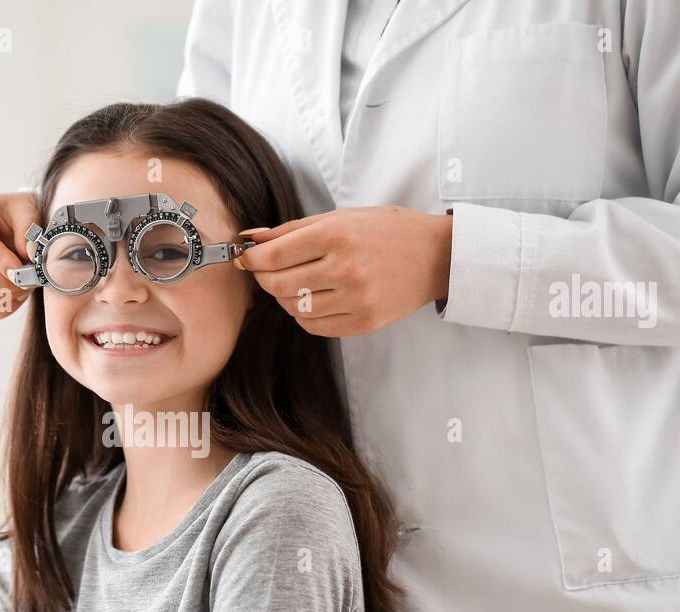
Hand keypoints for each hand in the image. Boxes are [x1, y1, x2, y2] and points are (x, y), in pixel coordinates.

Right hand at [0, 191, 39, 320]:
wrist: (15, 228)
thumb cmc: (18, 215)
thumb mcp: (28, 209)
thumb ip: (29, 230)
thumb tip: (30, 255)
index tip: (20, 268)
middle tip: (26, 281)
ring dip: (5, 296)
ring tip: (26, 283)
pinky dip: (2, 308)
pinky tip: (16, 292)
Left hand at [235, 206, 452, 335]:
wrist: (435, 256)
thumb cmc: (386, 231)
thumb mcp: (341, 217)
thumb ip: (292, 230)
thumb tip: (250, 240)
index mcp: (337, 235)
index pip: (275, 256)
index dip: (251, 261)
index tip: (244, 260)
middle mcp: (346, 269)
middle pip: (278, 285)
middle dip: (263, 279)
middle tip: (266, 271)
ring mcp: (356, 299)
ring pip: (294, 308)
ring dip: (284, 297)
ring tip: (296, 282)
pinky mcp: (363, 322)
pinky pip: (313, 326)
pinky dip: (304, 314)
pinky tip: (313, 299)